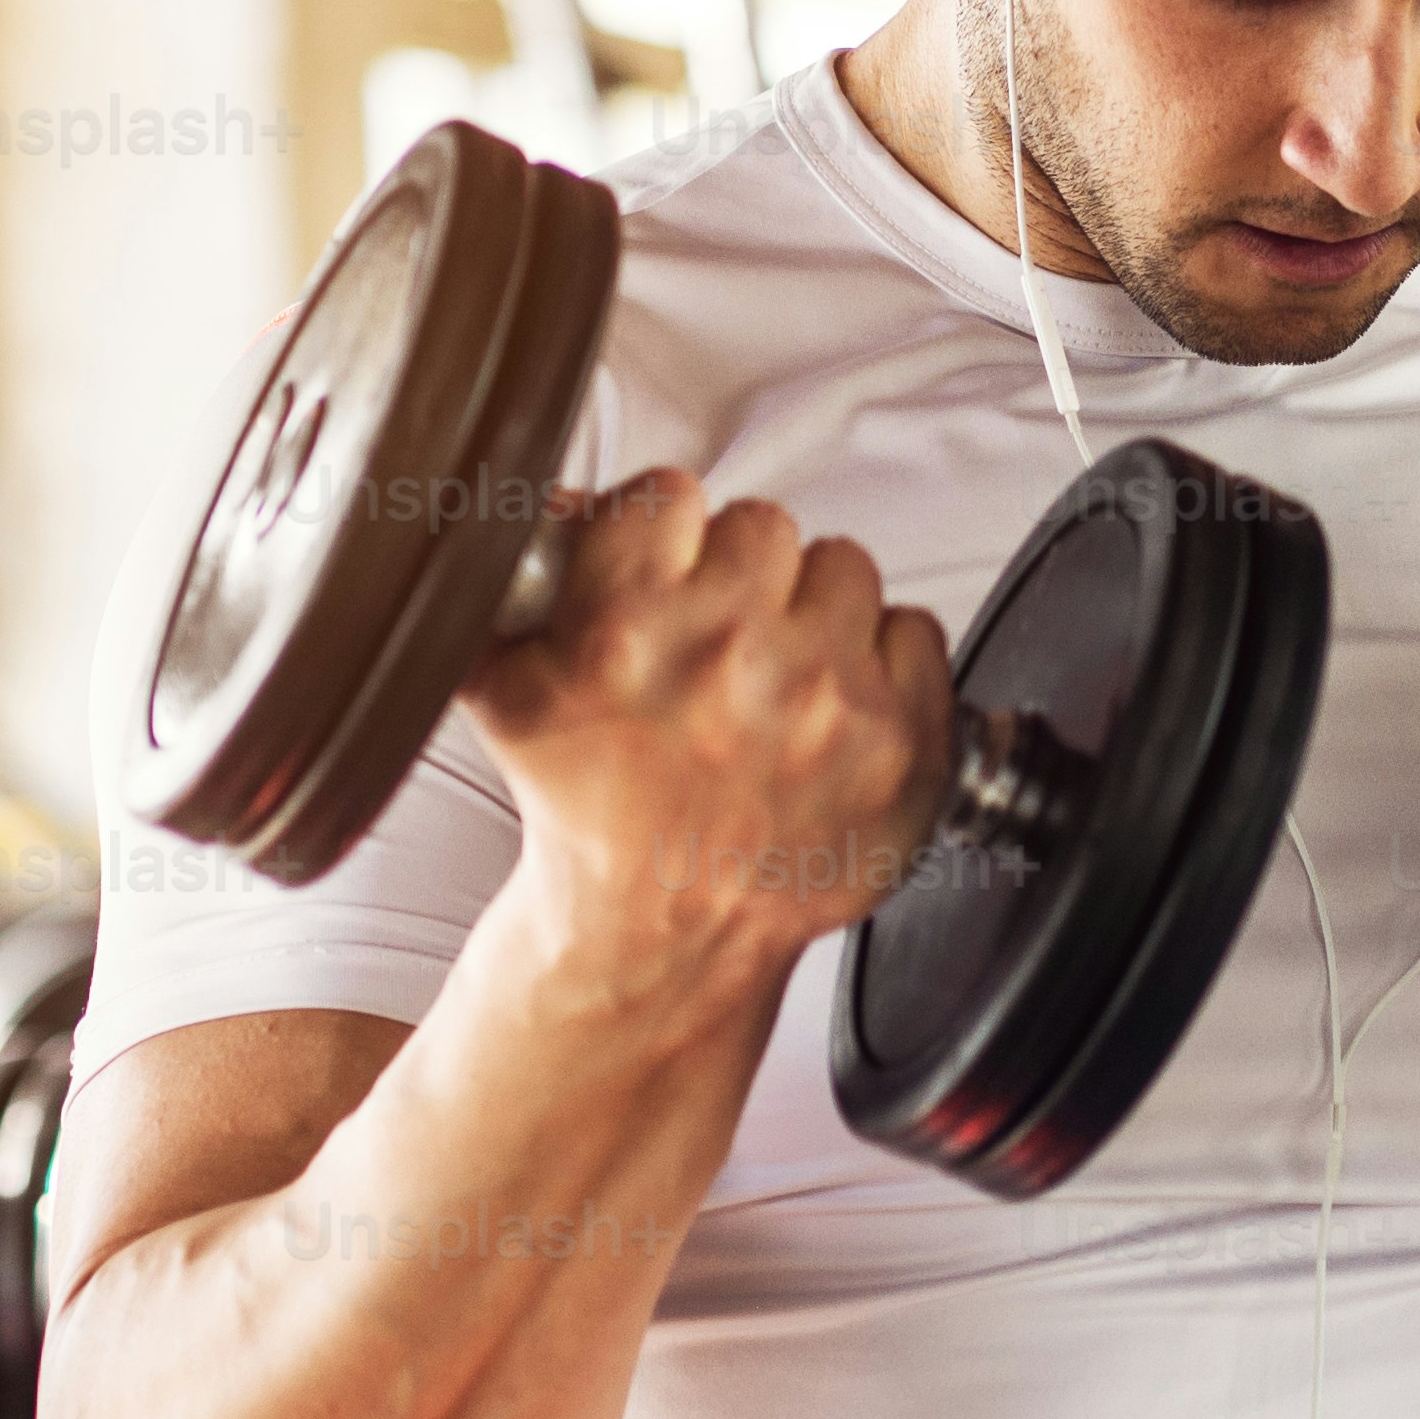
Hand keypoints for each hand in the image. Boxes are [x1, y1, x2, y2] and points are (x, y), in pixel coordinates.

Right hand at [461, 470, 951, 1005]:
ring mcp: (827, 698)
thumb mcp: (508, 695)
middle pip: (762, 526)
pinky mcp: (902, 738)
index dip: (662, 536)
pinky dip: (882, 664)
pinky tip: (832, 710)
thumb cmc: (596, 810)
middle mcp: (732, 658)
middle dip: (741, 575)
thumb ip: (505, 588)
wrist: (671, 923)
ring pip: (844, 566)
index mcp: (627, 633)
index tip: (661, 574)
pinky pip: (913, 629)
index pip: (667, 496)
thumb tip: (548, 500)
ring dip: (816, 610)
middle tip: (720, 640)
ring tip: (778, 677)